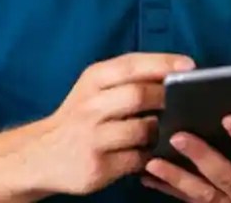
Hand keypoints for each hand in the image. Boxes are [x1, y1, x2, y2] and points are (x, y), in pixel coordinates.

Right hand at [26, 53, 194, 196]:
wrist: (40, 155)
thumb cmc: (79, 117)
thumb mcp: (94, 89)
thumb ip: (128, 78)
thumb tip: (176, 72)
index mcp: (93, 80)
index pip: (132, 65)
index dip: (163, 63)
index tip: (189, 67)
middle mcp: (90, 106)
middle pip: (140, 95)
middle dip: (166, 98)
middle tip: (181, 102)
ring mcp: (92, 138)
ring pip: (143, 130)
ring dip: (158, 130)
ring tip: (159, 130)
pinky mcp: (98, 167)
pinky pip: (138, 159)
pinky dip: (149, 155)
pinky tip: (146, 152)